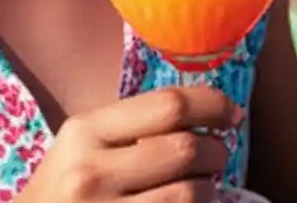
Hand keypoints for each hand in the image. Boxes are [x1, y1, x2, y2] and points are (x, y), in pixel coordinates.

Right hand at [16, 87, 241, 201]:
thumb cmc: (65, 188)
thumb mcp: (83, 145)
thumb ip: (134, 125)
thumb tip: (209, 110)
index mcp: (86, 131)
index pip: (169, 105)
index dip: (213, 105)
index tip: (231, 113)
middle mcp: (91, 172)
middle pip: (188, 148)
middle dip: (216, 151)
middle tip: (216, 156)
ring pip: (192, 192)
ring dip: (209, 188)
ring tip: (200, 186)